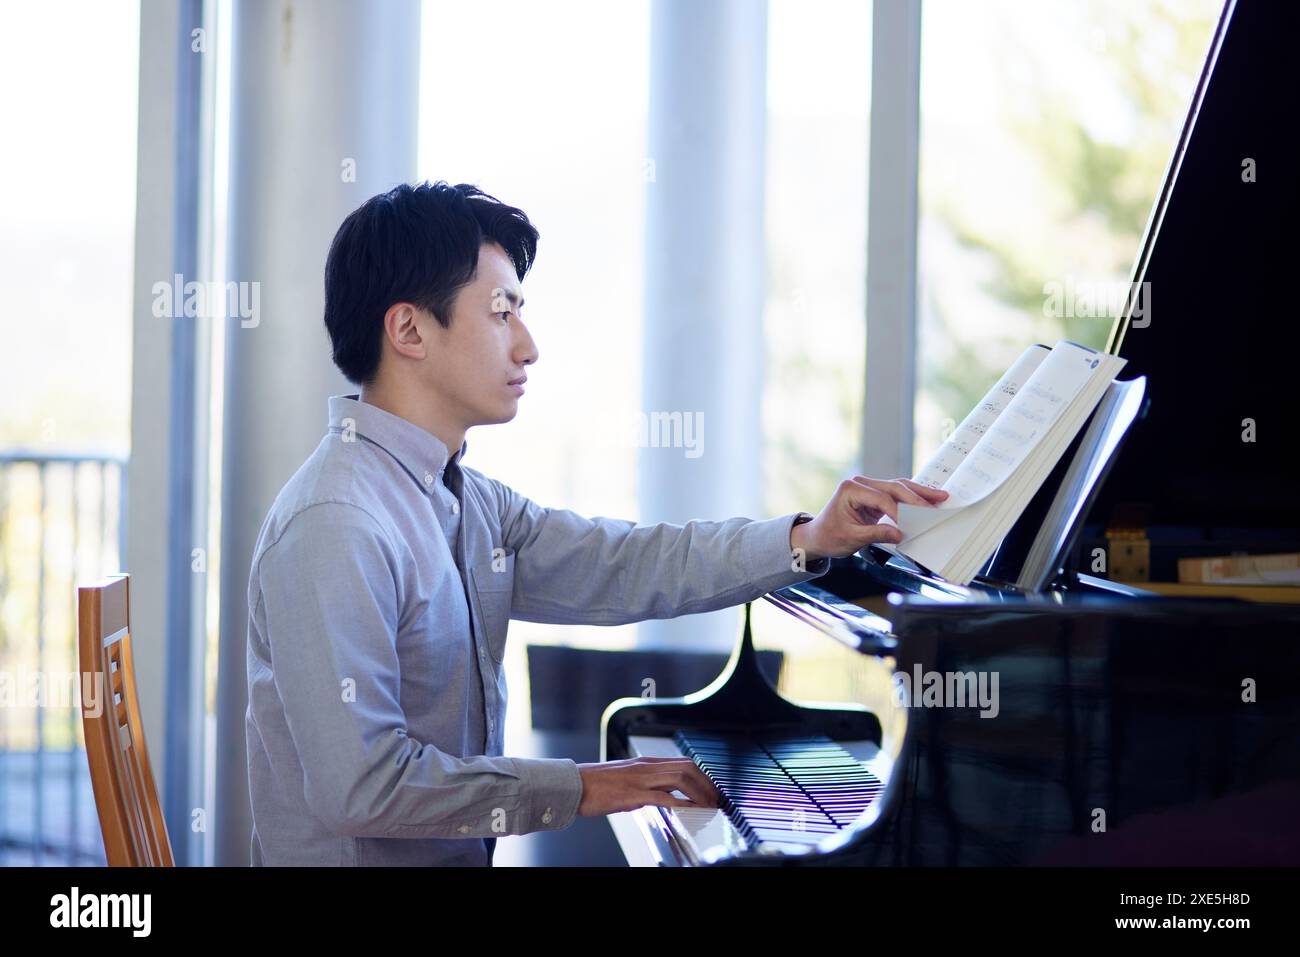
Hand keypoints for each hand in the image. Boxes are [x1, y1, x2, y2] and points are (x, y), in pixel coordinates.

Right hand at [575, 757, 720, 815]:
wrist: (574, 785)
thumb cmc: (596, 785)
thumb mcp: (627, 780)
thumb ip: (645, 785)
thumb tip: (661, 797)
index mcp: (646, 763)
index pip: (683, 763)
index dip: (702, 776)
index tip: (712, 789)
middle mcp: (647, 767)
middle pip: (688, 768)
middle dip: (707, 784)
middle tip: (716, 799)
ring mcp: (641, 779)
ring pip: (680, 778)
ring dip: (699, 792)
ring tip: (708, 806)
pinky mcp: (633, 794)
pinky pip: (663, 796)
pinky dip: (681, 803)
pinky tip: (690, 811)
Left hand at [790, 476, 948, 560]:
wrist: (818, 536)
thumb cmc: (829, 536)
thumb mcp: (851, 538)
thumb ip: (875, 534)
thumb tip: (899, 534)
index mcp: (850, 489)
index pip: (881, 499)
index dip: (898, 513)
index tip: (911, 526)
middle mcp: (860, 484)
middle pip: (894, 488)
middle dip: (916, 498)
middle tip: (935, 507)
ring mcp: (868, 488)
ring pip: (898, 487)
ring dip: (919, 493)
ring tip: (940, 497)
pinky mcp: (875, 495)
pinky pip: (896, 495)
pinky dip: (912, 498)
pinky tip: (929, 499)